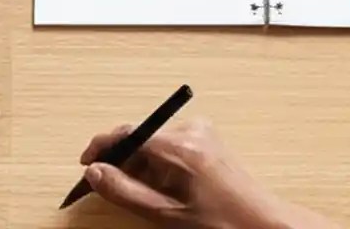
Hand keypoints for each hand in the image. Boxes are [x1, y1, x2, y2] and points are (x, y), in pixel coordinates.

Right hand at [79, 118, 337, 228]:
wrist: (263, 223)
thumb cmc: (220, 222)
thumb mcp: (166, 214)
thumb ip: (125, 191)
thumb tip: (95, 172)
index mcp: (179, 147)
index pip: (127, 133)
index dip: (101, 147)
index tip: (86, 164)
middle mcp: (190, 130)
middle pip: (140, 137)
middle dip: (123, 162)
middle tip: (113, 189)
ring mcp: (201, 132)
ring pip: (154, 143)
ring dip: (143, 165)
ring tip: (149, 196)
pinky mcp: (207, 138)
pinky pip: (170, 144)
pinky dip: (159, 163)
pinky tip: (165, 187)